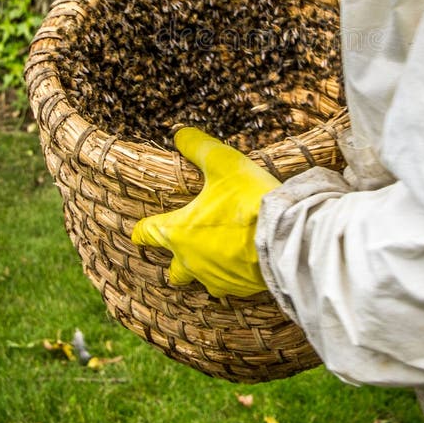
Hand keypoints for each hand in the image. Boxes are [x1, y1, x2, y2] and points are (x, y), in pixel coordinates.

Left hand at [131, 127, 281, 297]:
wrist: (285, 238)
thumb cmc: (248, 201)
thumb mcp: (223, 163)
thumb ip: (198, 147)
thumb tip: (180, 134)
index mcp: (179, 232)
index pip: (148, 234)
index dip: (142, 231)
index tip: (138, 232)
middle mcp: (192, 261)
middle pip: (174, 272)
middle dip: (175, 262)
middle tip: (184, 248)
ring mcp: (217, 278)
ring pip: (203, 281)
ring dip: (206, 269)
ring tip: (219, 255)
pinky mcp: (242, 288)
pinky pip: (231, 286)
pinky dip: (233, 274)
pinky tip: (245, 262)